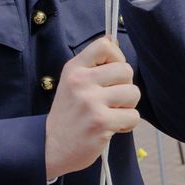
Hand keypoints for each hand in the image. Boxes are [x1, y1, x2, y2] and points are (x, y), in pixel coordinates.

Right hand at [45, 37, 140, 180]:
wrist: (51, 146)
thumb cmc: (67, 114)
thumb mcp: (72, 82)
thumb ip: (93, 63)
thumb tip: (113, 39)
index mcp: (74, 68)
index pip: (105, 45)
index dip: (116, 58)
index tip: (110, 73)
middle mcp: (81, 81)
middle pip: (125, 70)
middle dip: (125, 86)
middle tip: (112, 98)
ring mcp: (90, 102)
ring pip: (133, 92)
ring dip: (128, 106)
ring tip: (112, 112)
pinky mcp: (101, 122)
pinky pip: (134, 116)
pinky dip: (128, 123)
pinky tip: (113, 126)